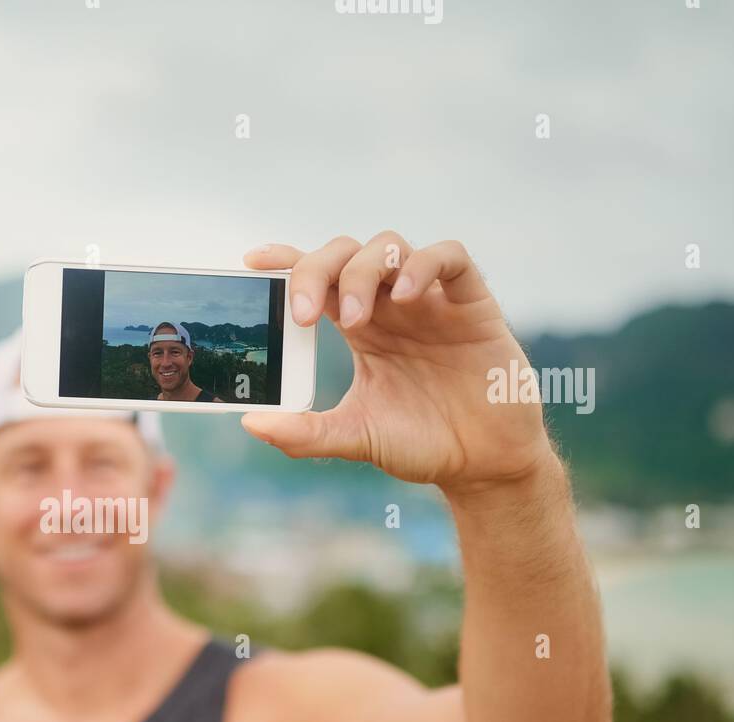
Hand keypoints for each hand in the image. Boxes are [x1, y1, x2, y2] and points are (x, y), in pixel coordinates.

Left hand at [242, 233, 558, 494]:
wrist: (482, 463)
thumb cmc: (420, 444)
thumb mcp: (355, 438)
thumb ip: (305, 434)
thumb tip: (251, 424)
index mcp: (359, 326)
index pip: (318, 278)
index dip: (287, 261)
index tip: (253, 262)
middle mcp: (390, 305)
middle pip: (346, 254)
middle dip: (317, 270)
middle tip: (304, 313)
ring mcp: (430, 300)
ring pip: (390, 246)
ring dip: (363, 271)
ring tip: (354, 319)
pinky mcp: (472, 304)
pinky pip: (450, 257)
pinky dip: (423, 265)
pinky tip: (406, 296)